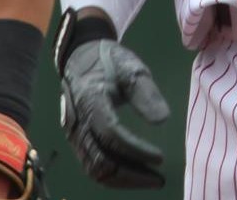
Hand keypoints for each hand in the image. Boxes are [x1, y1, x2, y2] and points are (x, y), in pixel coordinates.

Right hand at [60, 37, 170, 187]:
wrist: (81, 56)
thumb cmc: (109, 61)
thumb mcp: (131, 68)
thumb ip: (146, 93)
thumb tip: (162, 120)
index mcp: (90, 100)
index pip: (111, 134)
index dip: (135, 149)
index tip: (160, 157)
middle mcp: (77, 122)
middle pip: (100, 159)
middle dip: (131, 174)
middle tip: (158, 179)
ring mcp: (73, 133)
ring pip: (94, 168)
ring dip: (122, 179)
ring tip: (149, 179)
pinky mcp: (75, 139)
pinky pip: (90, 164)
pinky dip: (111, 175)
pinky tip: (132, 174)